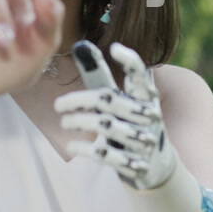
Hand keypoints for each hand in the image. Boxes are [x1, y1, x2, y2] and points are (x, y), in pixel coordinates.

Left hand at [54, 43, 177, 189]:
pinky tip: (71, 146)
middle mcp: (146, 115)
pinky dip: (85, 149)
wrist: (155, 166)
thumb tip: (80, 45)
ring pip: (106, 126)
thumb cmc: (131, 122)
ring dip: (80, 122)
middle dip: (80, 100)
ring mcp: (142, 140)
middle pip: (110, 99)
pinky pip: (106, 155)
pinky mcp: (133, 163)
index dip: (131, 61)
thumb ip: (100, 76)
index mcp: (146, 97)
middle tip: (57, 105)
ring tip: (64, 122)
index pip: (141, 75)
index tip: (114, 48)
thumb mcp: (121, 98)